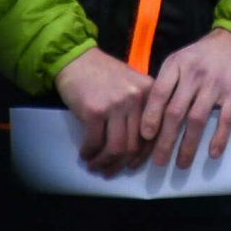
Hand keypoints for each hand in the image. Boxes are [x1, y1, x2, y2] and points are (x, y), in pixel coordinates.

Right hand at [53, 47, 152, 176]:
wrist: (77, 60)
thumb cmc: (103, 74)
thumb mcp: (131, 85)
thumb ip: (140, 109)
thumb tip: (138, 147)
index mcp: (149, 92)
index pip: (153, 133)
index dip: (142, 155)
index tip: (132, 165)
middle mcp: (136, 99)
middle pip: (134, 145)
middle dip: (121, 163)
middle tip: (110, 170)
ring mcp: (116, 105)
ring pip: (116, 148)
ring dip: (104, 162)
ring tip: (95, 165)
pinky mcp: (95, 111)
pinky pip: (95, 143)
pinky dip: (89, 153)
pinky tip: (85, 154)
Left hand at [137, 28, 230, 168]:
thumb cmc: (203, 56)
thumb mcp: (180, 60)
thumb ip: (166, 83)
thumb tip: (148, 119)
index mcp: (177, 64)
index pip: (159, 93)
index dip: (150, 117)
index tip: (145, 137)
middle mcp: (194, 74)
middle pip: (175, 112)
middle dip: (165, 140)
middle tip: (158, 161)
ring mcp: (215, 83)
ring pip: (197, 120)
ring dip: (188, 146)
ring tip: (181, 164)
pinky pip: (226, 120)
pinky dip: (219, 138)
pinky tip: (213, 154)